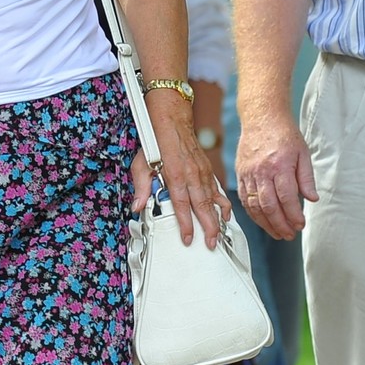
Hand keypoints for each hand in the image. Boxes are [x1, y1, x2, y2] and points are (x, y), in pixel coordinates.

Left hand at [142, 88, 227, 247]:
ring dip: (218, 218)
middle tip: (211, 244)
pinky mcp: (207, 170)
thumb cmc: (155, 142)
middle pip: (203, 206)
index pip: (181, 205)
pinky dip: (223, 203)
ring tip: (221, 234)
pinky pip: (217, 189)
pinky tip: (226, 214)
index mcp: (175, 175)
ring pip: (213, 199)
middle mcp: (192, 175)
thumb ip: (141, 186)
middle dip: (209, 227)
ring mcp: (202, 172)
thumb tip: (138, 206)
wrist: (172, 120)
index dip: (186, 224)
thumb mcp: (141, 163)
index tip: (188, 238)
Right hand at [235, 110, 317, 240]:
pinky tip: (262, 220)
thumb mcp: (303, 153)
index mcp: (280, 166)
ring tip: (277, 233)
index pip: (287, 197)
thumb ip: (307, 178)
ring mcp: (248, 174)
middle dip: (280, 224)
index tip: (300, 224)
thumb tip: (312, 199)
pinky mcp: (240, 175)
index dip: (293, 215)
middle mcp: (262, 172)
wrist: (261, 119)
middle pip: (269, 205)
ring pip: (254, 205)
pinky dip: (253, 213)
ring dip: (266, 223)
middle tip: (289, 235)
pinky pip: (244, 199)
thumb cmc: (283, 134)